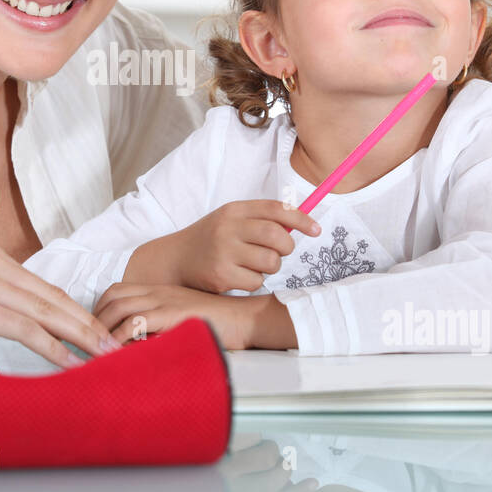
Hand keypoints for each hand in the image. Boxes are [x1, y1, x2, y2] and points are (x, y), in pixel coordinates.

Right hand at [0, 244, 118, 368]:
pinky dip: (52, 348)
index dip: (76, 313)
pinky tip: (71, 364)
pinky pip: (25, 328)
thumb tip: (37, 328)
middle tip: (116, 345)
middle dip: (87, 324)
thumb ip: (0, 307)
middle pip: (52, 297)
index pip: (45, 289)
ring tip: (104, 356)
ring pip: (45, 311)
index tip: (100, 334)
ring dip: (79, 337)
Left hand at [93, 283, 264, 348]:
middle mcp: (157, 291)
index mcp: (158, 290)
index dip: (99, 310)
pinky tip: (118, 352)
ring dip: (104, 330)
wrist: (243, 319)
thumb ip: (157, 326)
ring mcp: (165, 300)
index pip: (116, 291)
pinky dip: (121, 337)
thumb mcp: (179, 319)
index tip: (93, 332)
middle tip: (89, 345)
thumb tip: (133, 346)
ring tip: (98, 352)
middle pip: (112, 297)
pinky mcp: (173, 314)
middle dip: (95, 321)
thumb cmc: (214, 323)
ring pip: (119, 307)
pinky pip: (136, 322)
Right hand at [126, 199, 320, 293]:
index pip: (276, 209)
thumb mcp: (231, 221)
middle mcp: (228, 227)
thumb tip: (300, 225)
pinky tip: (238, 277)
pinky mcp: (221, 275)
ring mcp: (223, 252)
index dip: (301, 219)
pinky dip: (253, 282)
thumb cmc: (211, 240)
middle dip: (286, 247)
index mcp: (234, 210)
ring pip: (270, 262)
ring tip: (253, 265)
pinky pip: (256, 282)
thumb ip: (260, 220)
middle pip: (276, 235)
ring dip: (270, 266)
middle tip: (280, 251)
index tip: (316, 229)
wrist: (175, 260)